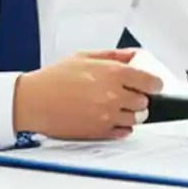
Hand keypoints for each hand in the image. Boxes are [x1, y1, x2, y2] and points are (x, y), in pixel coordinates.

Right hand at [14, 49, 163, 139]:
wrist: (33, 101)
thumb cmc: (55, 78)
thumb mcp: (85, 56)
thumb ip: (114, 56)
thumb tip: (134, 56)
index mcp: (112, 74)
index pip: (149, 82)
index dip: (154, 83)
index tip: (153, 85)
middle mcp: (113, 95)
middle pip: (144, 102)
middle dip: (139, 97)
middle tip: (127, 93)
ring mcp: (107, 115)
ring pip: (136, 119)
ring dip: (130, 112)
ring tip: (115, 106)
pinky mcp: (99, 131)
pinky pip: (123, 132)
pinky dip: (122, 126)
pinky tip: (110, 117)